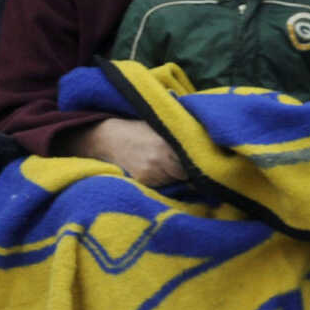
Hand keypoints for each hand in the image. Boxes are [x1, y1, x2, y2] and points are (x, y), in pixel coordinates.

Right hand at [68, 118, 185, 186]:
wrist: (108, 138)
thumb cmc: (135, 129)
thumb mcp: (155, 124)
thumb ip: (176, 130)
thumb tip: (201, 131)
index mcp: (165, 144)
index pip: (191, 161)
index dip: (195, 161)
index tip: (196, 160)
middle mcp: (159, 160)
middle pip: (185, 174)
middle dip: (185, 170)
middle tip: (179, 162)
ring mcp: (150, 173)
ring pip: (174, 181)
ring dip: (173, 176)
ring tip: (163, 164)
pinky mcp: (144, 181)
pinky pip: (162, 185)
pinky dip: (162, 180)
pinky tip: (154, 169)